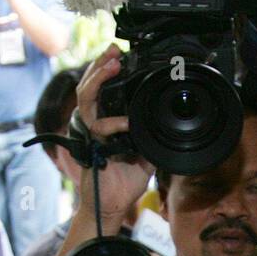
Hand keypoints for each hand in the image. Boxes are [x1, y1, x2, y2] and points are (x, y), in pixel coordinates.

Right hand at [73, 45, 154, 233]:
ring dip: (97, 79)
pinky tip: (125, 122)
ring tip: (111, 65)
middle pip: (90, 85)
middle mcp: (95, 122)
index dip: (108, 70)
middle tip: (113, 50)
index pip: (104, 89)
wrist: (114, 205)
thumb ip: (152, 137)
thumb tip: (170, 126)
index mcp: (107, 120)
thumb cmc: (126, 181)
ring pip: (86, 98)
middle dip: (100, 64)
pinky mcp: (91, 147)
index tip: (122, 55)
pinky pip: (98, 128)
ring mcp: (90, 133)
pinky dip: (111, 123)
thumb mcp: (146, 155)